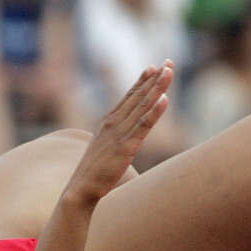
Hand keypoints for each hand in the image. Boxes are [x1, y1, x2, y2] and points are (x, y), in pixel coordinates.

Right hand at [65, 61, 172, 205]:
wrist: (80, 188)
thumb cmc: (93, 173)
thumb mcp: (104, 150)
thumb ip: (114, 140)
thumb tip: (122, 139)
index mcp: (108, 122)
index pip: (128, 97)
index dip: (142, 81)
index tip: (154, 67)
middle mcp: (113, 123)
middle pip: (138, 96)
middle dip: (155, 79)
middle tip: (169, 62)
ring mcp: (119, 134)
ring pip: (142, 106)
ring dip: (157, 87)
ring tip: (169, 71)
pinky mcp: (125, 147)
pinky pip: (143, 126)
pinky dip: (154, 112)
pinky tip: (164, 99)